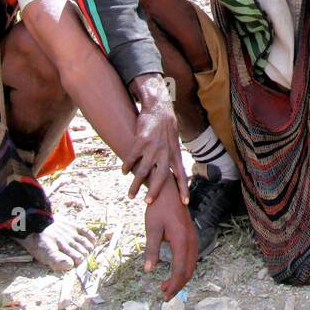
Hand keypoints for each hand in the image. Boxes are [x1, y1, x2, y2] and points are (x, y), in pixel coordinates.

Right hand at [124, 73, 188, 204]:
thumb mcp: (174, 142)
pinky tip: (124, 171)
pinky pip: (132, 157)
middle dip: (155, 191)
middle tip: (148, 202)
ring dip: (136, 184)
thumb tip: (170, 172)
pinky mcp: (141, 140)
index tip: (185, 203)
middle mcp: (165, 152)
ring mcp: (153, 146)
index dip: (184, 189)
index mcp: (175, 153)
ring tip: (131, 194)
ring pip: (143, 170)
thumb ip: (171, 156)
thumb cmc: (166, 126)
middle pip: (161, 177)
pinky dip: (127, 165)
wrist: (158, 107)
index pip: (181, 174)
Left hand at [144, 185, 197, 298]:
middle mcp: (191, 240)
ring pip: (191, 264)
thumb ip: (151, 250)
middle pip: (189, 270)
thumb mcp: (152, 229)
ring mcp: (193, 238)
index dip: (173, 285)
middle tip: (164, 295)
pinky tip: (173, 272)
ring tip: (165, 286)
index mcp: (182, 240)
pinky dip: (184, 268)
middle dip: (178, 285)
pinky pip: (191, 257)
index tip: (164, 295)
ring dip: (181, 278)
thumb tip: (148, 270)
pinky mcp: (191, 236)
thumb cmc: (158, 208)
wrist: (169, 190)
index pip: (180, 270)